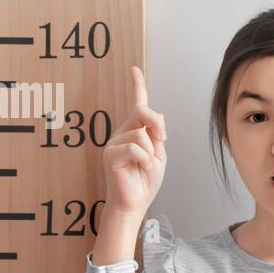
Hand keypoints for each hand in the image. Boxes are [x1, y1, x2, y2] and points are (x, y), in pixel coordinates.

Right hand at [103, 65, 167, 218]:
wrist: (134, 203)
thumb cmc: (145, 181)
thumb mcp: (158, 155)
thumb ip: (156, 135)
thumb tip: (157, 117)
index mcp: (134, 132)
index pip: (137, 105)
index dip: (137, 86)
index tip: (134, 69)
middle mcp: (121, 134)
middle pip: (143, 112)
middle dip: (158, 123)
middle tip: (163, 139)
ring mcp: (114, 143)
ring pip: (142, 135)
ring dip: (151, 154)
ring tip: (145, 167)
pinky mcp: (110, 154)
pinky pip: (136, 148)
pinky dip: (145, 161)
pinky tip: (139, 170)